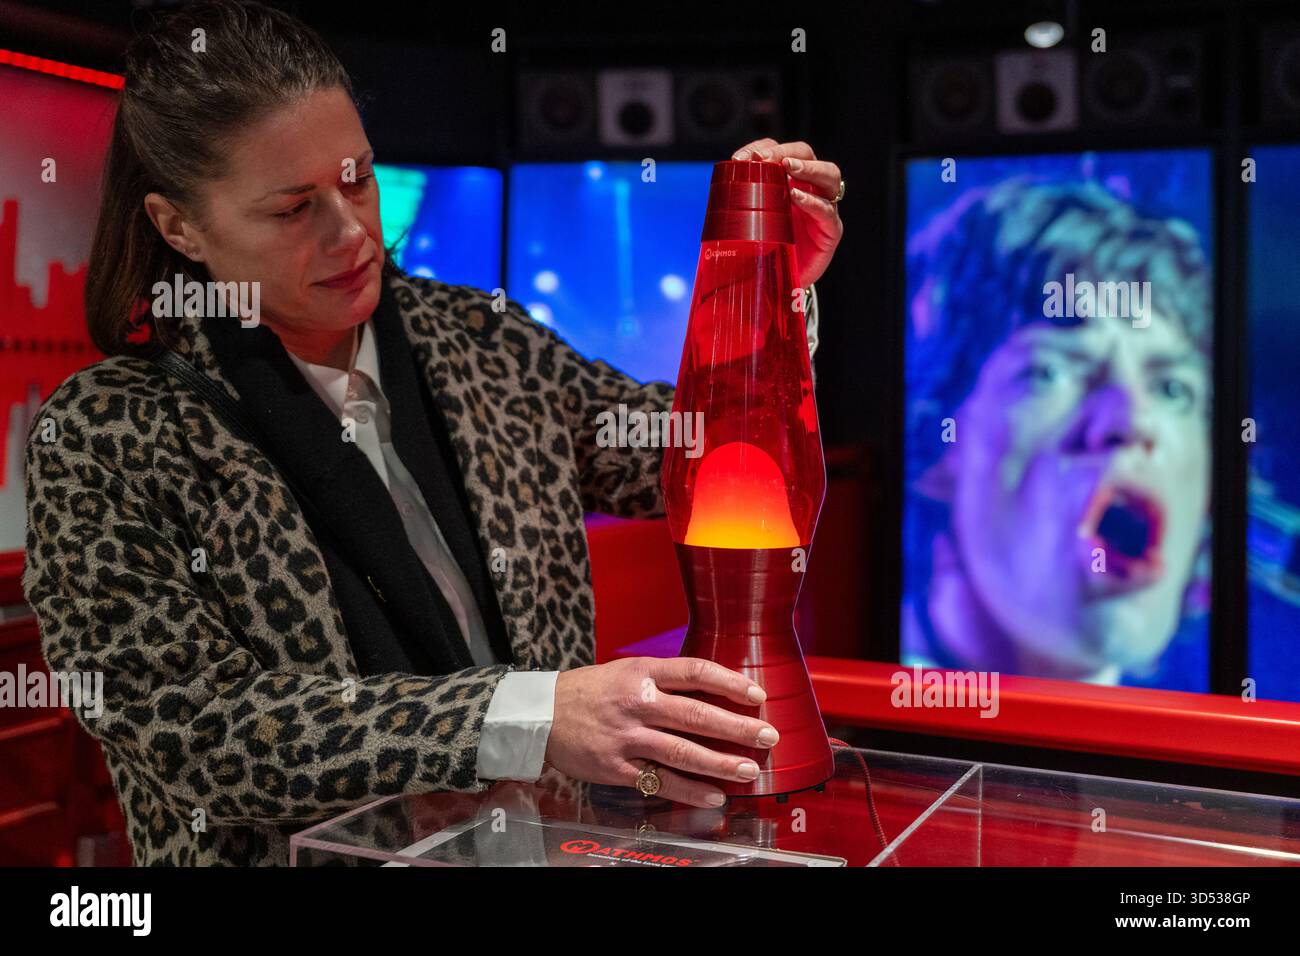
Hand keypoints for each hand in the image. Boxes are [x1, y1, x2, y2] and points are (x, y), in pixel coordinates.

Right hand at [543, 657, 779, 807]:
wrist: (540, 715)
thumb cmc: (588, 691)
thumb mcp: (626, 671)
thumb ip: (664, 680)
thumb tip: (712, 692)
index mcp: (642, 672)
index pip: (695, 673)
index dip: (730, 682)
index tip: (757, 694)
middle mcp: (638, 702)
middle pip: (696, 714)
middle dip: (737, 727)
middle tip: (767, 736)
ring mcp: (627, 737)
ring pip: (683, 751)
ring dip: (721, 763)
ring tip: (750, 769)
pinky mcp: (617, 768)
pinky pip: (660, 781)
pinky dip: (690, 790)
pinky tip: (714, 796)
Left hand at [732, 138, 843, 288]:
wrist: (778, 285)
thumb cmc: (765, 249)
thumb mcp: (749, 221)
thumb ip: (740, 201)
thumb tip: (722, 181)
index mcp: (788, 181)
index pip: (780, 151)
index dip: (763, 147)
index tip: (740, 158)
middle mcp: (809, 188)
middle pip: (807, 155)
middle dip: (787, 151)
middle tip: (766, 158)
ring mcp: (823, 207)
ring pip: (829, 174)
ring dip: (808, 167)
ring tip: (788, 167)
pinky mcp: (830, 231)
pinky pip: (827, 211)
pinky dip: (813, 202)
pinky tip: (796, 197)